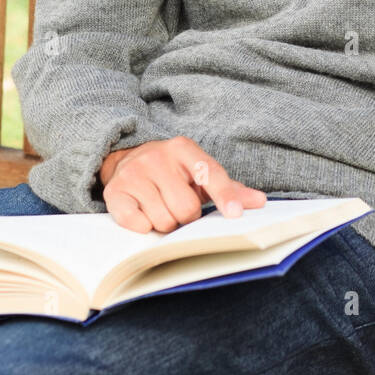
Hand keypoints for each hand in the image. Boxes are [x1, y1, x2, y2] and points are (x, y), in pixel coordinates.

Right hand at [98, 136, 266, 234]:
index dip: (224, 195)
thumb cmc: (171, 172)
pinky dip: (143, 226)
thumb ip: (228, 188)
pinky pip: (138, 225)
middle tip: (178, 205)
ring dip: (166, 223)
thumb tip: (260, 202)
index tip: (235, 214)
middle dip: (186, 217)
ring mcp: (134, 173)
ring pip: (164, 221)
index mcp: (184, 148)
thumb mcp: (198, 172)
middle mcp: (158, 157)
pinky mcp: (115, 192)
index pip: (209, 173)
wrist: (124, 159)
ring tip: (160, 207)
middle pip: (186, 208)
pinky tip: (142, 211)